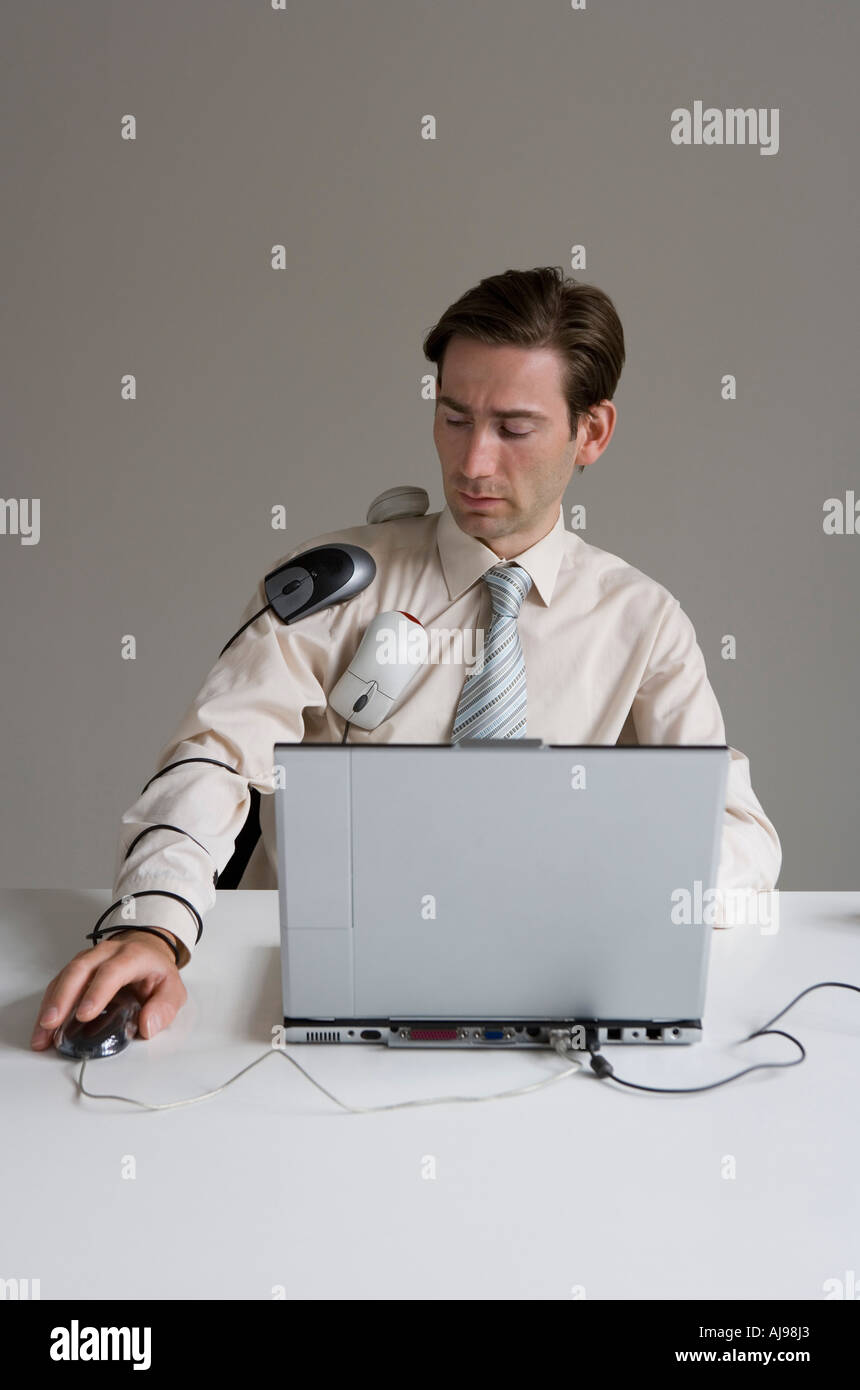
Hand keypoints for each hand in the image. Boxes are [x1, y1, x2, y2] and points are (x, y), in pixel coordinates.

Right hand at [30, 930, 187, 1050]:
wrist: (146, 949)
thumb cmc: (156, 971)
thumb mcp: (173, 989)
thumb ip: (164, 1008)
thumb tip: (147, 1026)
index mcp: (133, 955)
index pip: (113, 970)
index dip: (97, 992)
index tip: (84, 1015)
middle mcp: (107, 953)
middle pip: (80, 969)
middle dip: (63, 997)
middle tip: (52, 1023)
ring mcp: (89, 959)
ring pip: (65, 976)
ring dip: (50, 1005)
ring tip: (42, 1033)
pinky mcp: (77, 970)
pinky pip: (59, 984)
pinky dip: (49, 1006)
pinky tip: (42, 1028)